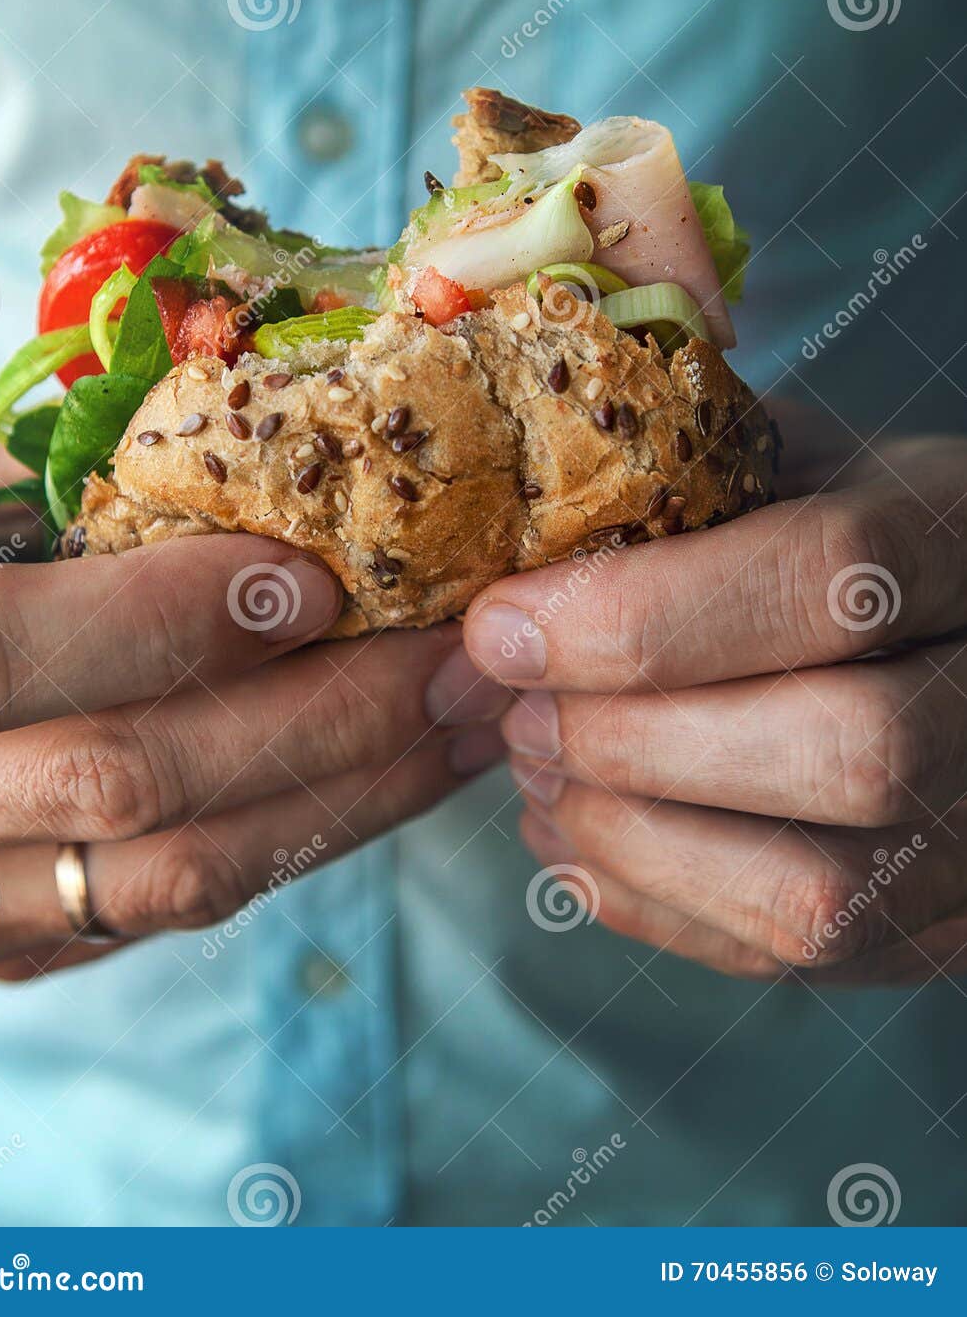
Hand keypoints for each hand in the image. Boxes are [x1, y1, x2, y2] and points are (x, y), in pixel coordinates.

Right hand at [0, 451, 504, 979]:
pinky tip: (400, 774)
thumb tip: (306, 450)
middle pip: (125, 777)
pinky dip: (313, 837)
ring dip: (355, 794)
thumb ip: (97, 490)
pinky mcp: (12, 956)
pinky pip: (191, 908)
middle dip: (323, 714)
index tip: (318, 578)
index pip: (0, 648)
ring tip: (469, 722)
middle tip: (462, 655)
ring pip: (180, 869)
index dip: (168, 617)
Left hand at [447, 412, 966, 982]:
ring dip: (632, 839)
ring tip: (538, 770)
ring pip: (816, 891)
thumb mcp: (792, 465)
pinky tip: (577, 830)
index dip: (644, 613)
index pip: (832, 578)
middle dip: (634, 739)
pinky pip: (788, 959)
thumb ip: (682, 486)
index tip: (503, 627)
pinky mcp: (939, 929)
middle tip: (519, 709)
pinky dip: (649, 903)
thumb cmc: (850, 535)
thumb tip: (510, 551)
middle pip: (843, 749)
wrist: (962, 640)